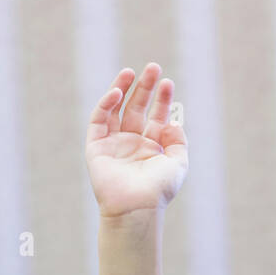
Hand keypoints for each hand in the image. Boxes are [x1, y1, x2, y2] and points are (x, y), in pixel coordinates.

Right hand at [85, 62, 187, 217]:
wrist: (136, 207)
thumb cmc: (158, 190)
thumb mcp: (178, 163)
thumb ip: (178, 140)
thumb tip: (173, 121)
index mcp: (152, 148)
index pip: (156, 117)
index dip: (162, 100)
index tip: (168, 83)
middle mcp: (132, 144)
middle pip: (137, 108)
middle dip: (145, 88)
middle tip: (153, 67)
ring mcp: (114, 144)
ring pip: (116, 110)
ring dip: (123, 89)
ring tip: (131, 71)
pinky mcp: (96, 147)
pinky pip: (99, 120)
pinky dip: (106, 104)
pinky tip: (118, 92)